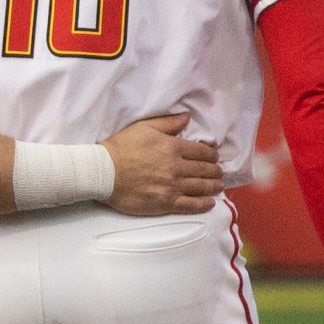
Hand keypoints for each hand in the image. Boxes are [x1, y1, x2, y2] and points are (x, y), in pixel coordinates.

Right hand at [101, 114, 222, 215]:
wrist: (104, 172)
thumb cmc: (121, 148)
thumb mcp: (144, 127)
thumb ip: (168, 123)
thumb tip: (187, 117)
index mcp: (173, 147)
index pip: (202, 151)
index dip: (212, 155)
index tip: (214, 157)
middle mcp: (177, 167)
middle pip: (205, 170)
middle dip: (215, 171)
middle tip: (219, 173)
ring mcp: (172, 187)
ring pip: (201, 187)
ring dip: (214, 186)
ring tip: (219, 186)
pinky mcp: (165, 203)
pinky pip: (191, 205)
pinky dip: (204, 204)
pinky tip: (210, 203)